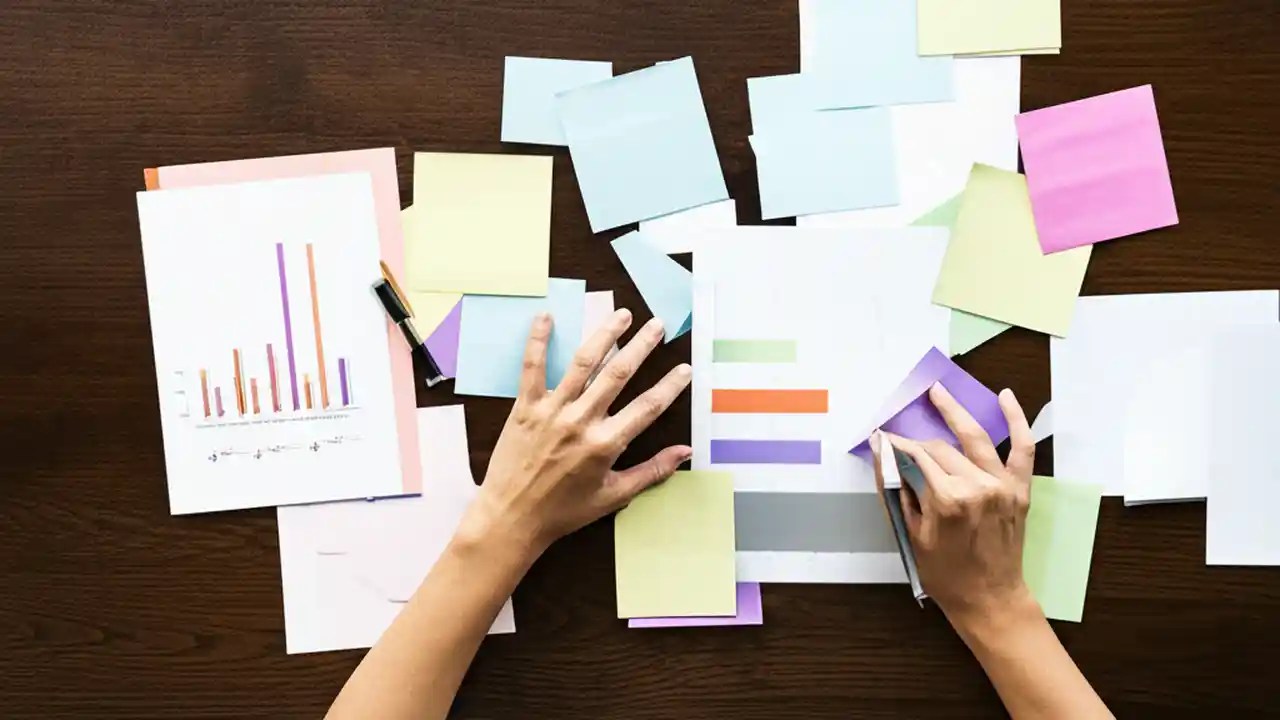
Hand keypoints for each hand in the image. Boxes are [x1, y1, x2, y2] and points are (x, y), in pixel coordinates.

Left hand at [461, 309, 692, 557]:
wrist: (512, 518)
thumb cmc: (565, 511)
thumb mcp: (614, 496)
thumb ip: (652, 471)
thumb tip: (685, 452)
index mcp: (605, 445)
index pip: (647, 407)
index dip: (669, 386)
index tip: (684, 368)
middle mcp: (580, 422)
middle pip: (618, 374)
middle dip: (641, 346)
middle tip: (657, 324)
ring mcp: (551, 411)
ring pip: (582, 363)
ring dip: (604, 334)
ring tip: (621, 314)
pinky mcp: (525, 408)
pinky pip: (531, 368)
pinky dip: (537, 340)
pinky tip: (546, 316)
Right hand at [872, 384, 1038, 631]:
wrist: (990, 599)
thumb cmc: (945, 575)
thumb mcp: (911, 535)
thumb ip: (898, 491)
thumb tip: (884, 456)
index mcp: (947, 500)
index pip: (916, 458)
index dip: (896, 446)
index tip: (881, 438)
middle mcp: (976, 486)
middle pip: (940, 449)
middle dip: (917, 441)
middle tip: (899, 436)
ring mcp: (1001, 485)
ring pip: (975, 438)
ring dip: (955, 411)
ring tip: (938, 393)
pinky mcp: (1019, 489)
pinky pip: (1022, 449)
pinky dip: (1017, 420)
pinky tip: (1005, 397)